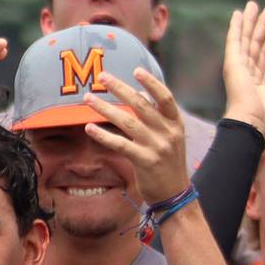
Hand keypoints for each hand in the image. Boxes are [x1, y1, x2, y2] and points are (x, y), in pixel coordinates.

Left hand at [83, 69, 189, 205]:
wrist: (174, 194)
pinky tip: (89, 128)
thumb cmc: (168, 164)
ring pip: (127, 121)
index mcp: (176, 124)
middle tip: (102, 77)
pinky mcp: (144, 161)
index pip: (165, 97)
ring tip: (88, 98)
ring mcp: (156, 147)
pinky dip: (103, 135)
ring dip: (105, 108)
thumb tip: (138, 94)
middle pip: (141, 104)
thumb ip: (156, 117)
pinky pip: (120, 144)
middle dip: (120, 88)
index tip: (136, 70)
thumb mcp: (170, 138)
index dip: (151, 83)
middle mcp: (167, 132)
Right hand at [220, 2, 264, 134]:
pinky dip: (236, 27)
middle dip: (261, 26)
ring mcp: (237, 67)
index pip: (263, 54)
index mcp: (255, 80)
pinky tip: (238, 14)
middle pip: (254, 43)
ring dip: (251, 21)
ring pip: (246, 39)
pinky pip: (235, 41)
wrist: (252, 123)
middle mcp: (244, 72)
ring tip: (256, 4)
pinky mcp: (233, 64)